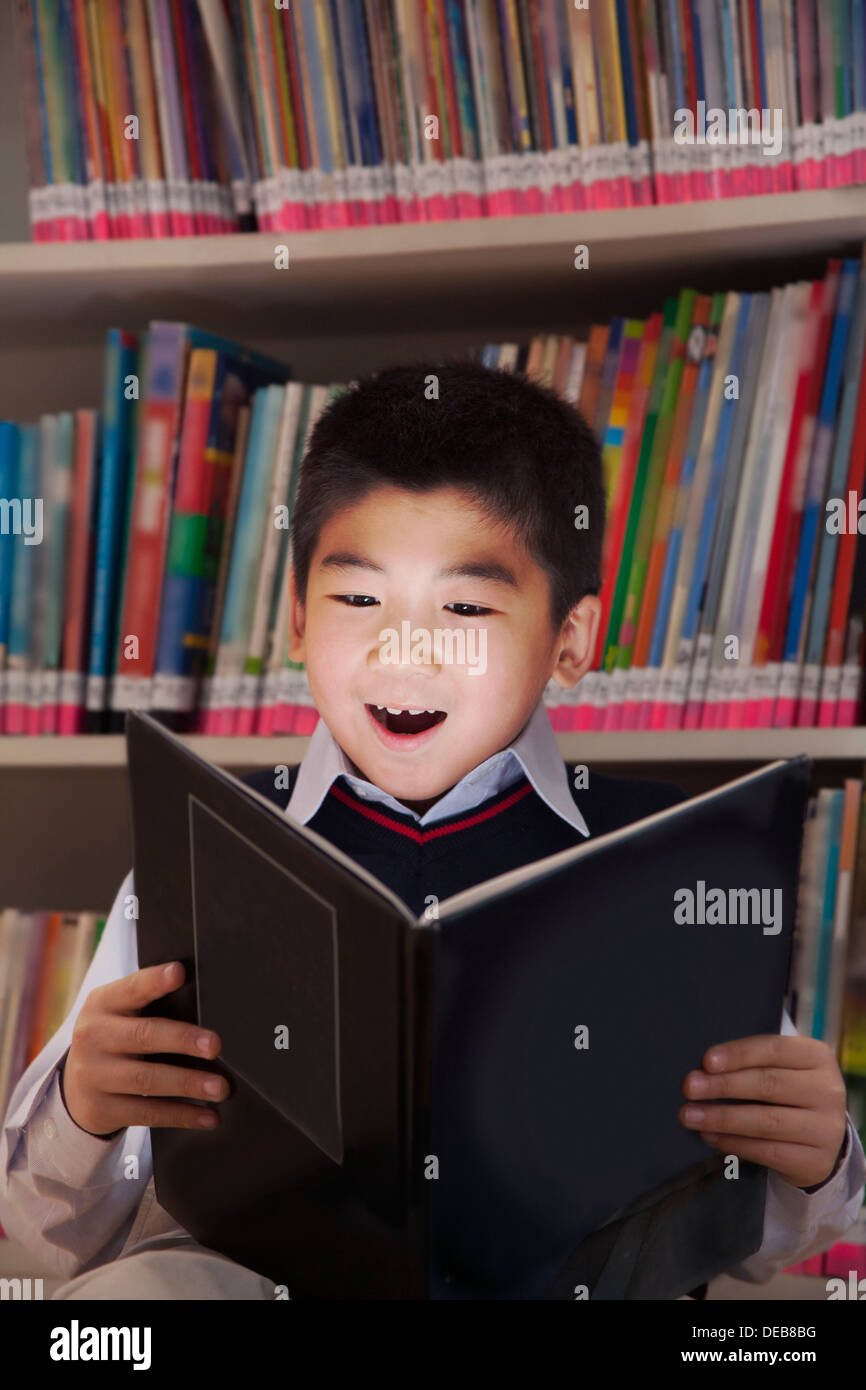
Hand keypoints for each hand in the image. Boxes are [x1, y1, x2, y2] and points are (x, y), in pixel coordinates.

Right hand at [62, 961, 227, 1135]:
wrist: (75, 1087)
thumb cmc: (116, 1039)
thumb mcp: (121, 1014)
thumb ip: (151, 1005)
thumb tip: (206, 1004)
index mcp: (103, 1004)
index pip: (132, 988)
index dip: (155, 981)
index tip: (179, 973)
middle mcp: (93, 1036)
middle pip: (143, 1035)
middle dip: (183, 1039)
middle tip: (215, 1045)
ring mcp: (93, 1075)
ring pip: (147, 1079)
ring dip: (189, 1083)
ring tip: (220, 1087)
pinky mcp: (101, 1109)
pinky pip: (147, 1113)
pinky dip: (182, 1115)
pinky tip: (208, 1116)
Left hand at [679, 1034, 848, 1189]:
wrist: (820, 1139)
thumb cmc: (788, 1092)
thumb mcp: (780, 1069)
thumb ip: (750, 1065)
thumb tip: (703, 1071)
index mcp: (817, 1057)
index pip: (775, 1049)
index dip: (739, 1054)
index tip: (706, 1061)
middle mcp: (828, 1091)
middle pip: (769, 1085)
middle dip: (724, 1086)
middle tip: (689, 1087)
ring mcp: (826, 1128)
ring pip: (766, 1122)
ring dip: (722, 1118)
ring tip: (689, 1115)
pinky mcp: (816, 1160)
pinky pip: (768, 1152)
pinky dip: (733, 1143)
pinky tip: (709, 1136)